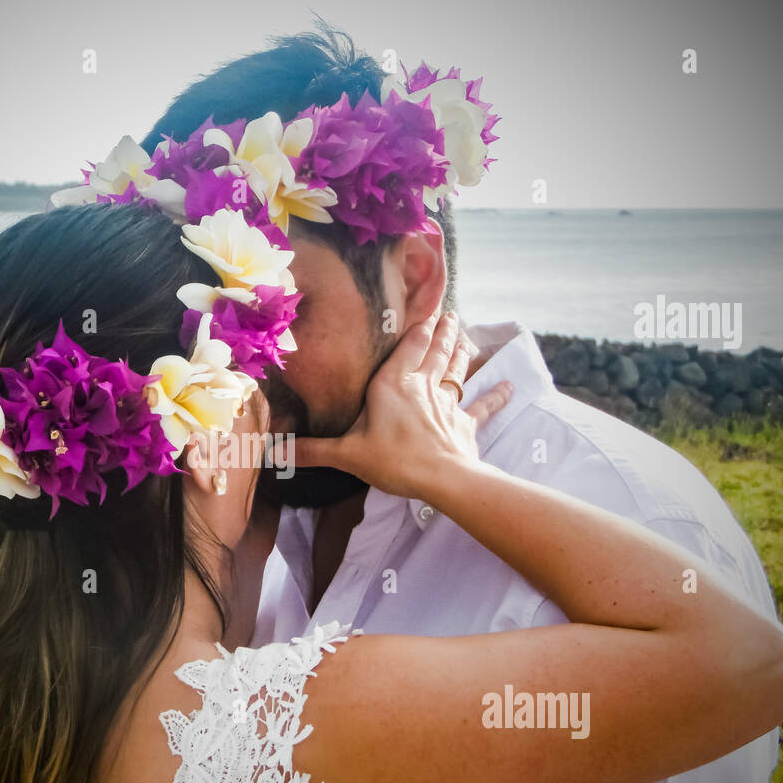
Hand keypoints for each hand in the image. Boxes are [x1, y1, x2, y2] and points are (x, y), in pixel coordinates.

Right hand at [291, 312, 512, 501]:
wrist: (443, 479)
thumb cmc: (394, 459)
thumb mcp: (347, 455)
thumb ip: (311, 450)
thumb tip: (272, 451)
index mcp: (394, 383)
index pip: (410, 344)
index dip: (419, 323)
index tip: (428, 303)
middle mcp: (423, 385)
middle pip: (435, 350)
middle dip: (442, 329)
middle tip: (450, 311)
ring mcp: (447, 403)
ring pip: (456, 370)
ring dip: (461, 351)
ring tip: (466, 333)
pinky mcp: (465, 425)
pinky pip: (482, 407)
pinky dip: (496, 397)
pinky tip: (510, 387)